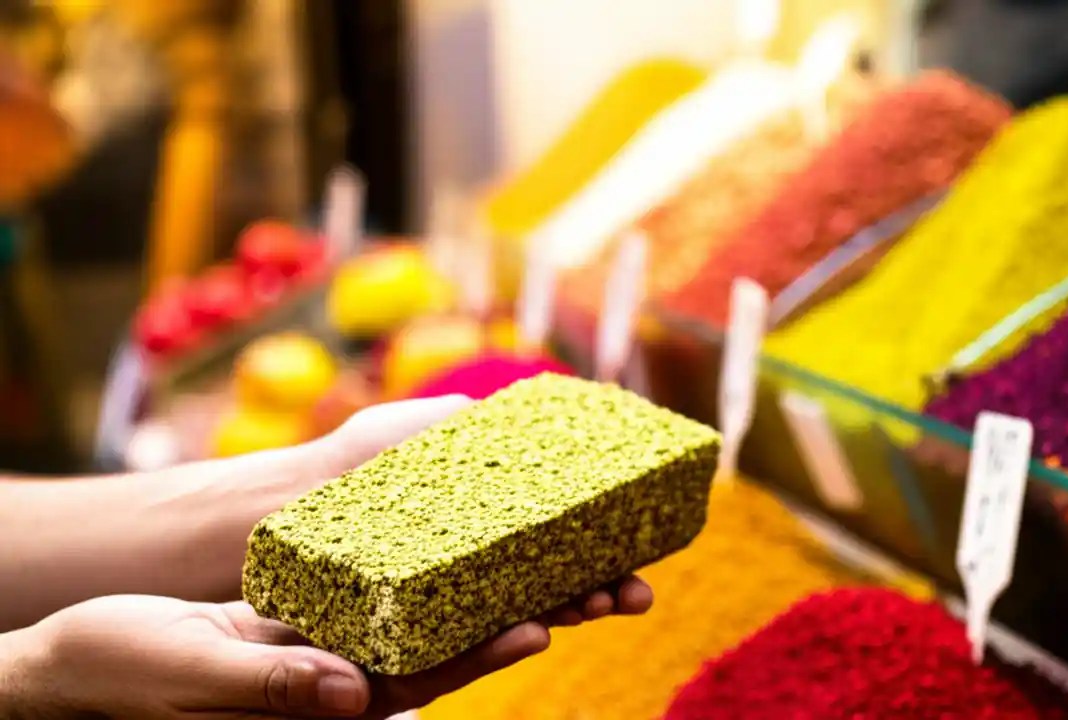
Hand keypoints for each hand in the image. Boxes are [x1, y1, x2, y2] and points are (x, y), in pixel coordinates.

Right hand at [2, 579, 652, 718]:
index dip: (493, 646)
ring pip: (448, 603)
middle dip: (542, 610)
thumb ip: (278, 688)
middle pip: (464, 636)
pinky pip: (404, 575)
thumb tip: (355, 698)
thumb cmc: (131, 669)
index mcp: (332, 689)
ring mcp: (348, 631)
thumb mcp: (200, 673)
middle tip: (618, 587)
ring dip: (518, 576)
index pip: (432, 670)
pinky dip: (452, 549)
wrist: (91, 657)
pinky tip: (494, 522)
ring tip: (591, 552)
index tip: (554, 619)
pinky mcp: (330, 600)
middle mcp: (355, 662)